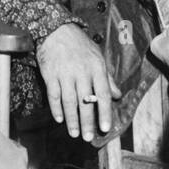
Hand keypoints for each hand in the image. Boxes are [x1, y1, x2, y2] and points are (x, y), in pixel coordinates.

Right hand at [36, 23, 121, 141]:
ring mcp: (64, 74)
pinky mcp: (50, 75)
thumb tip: (118, 95)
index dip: (104, 112)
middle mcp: (81, 72)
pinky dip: (56, 109)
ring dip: (72, 120)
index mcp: (96, 68)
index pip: (103, 94)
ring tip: (75, 133)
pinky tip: (59, 119)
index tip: (105, 128)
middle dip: (87, 121)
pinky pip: (54, 96)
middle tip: (88, 137)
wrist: (55, 30)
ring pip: (69, 102)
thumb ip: (107, 78)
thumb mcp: (98, 57)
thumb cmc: (80, 45)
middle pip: (85, 102)